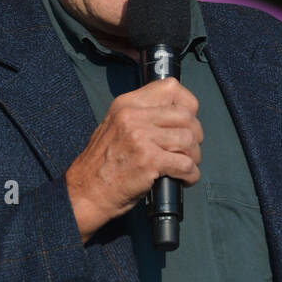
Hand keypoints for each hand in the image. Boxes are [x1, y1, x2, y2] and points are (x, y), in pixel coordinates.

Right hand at [65, 76, 202, 241]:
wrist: (86, 192)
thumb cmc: (101, 165)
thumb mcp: (115, 126)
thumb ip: (141, 117)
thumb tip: (174, 116)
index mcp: (127, 104)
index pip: (171, 88)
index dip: (187, 105)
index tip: (187, 121)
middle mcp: (133, 116)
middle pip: (185, 115)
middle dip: (195, 135)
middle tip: (190, 151)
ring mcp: (141, 138)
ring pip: (188, 140)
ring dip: (194, 157)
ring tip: (186, 167)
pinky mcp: (149, 161)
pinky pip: (185, 164)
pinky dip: (191, 175)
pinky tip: (185, 180)